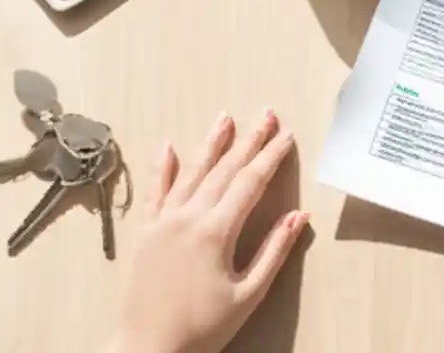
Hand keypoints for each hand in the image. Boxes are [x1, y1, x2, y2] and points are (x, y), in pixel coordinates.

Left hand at [108, 110, 306, 352]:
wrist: (147, 349)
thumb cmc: (202, 329)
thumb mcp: (248, 294)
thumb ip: (274, 251)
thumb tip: (299, 217)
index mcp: (217, 231)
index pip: (251, 182)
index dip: (271, 157)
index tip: (287, 136)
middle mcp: (188, 217)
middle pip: (224, 169)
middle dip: (249, 141)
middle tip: (266, 115)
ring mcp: (163, 222)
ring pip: (190, 172)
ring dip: (211, 144)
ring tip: (226, 118)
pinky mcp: (144, 232)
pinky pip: (154, 191)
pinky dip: (161, 166)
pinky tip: (167, 146)